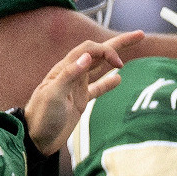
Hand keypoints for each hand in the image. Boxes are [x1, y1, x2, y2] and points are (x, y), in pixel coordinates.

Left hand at [23, 31, 148, 154]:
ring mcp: (76, 87)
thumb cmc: (41, 117)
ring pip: (99, 68)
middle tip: (140, 35)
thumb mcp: (53, 96)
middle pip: (97, 53)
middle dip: (118, 44)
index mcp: (65, 69)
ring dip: (113, 58)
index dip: (107, 51)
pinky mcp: (80, 102)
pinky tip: (118, 79)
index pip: (90, 50)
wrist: (36, 140)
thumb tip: (88, 56)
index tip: (119, 64)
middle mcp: (72, 74)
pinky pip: (97, 88)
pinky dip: (108, 82)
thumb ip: (69, 75)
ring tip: (129, 54)